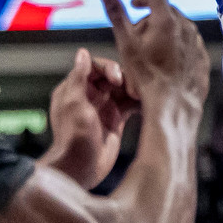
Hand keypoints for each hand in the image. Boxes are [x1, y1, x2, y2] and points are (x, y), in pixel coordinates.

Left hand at [41, 47, 134, 189]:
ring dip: (134, 89)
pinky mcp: (116, 120)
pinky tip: (148, 103)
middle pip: (112, 76)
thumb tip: (82, 52)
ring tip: (143, 96)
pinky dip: (139, 102)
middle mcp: (89, 96)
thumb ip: (79, 78)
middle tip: (134, 90)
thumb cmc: (73, 139)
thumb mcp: (74, 105)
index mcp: (74, 89)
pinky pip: (130, 105)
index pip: (94, 67)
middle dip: (125, 79)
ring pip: (123, 89)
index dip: (108, 68)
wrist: (81, 169)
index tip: (117, 80)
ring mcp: (104, 108)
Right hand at [101, 0, 209, 109]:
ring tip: (152, 50)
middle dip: (153, 18)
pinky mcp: (202, 57)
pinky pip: (190, 46)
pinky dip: (179, 48)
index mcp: (167, 20)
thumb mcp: (126, 43)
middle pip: (169, 13)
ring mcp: (197, 43)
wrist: (172, 103)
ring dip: (167, 33)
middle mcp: (186, 27)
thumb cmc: (147, 75)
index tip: (135, 4)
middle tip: (140, 32)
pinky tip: (168, 62)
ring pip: (181, 29)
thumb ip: (117, 15)